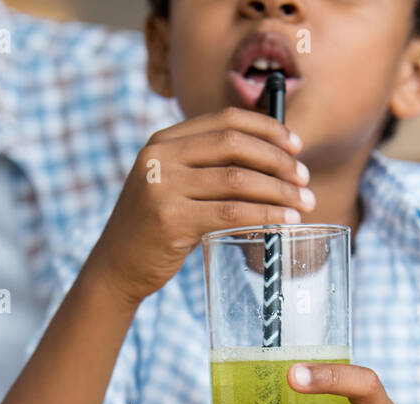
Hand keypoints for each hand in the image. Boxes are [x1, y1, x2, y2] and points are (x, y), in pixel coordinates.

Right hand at [89, 107, 313, 305]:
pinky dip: (265, 215)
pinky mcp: (170, 220)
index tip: (296, 146)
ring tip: (304, 203)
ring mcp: (162, 187)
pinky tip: (284, 221)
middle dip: (279, 160)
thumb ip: (206, 167)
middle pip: (235, 144)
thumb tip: (272, 158)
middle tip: (304, 179)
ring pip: (238, 179)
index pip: (225, 119)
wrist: (115, 267)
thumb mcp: (172, 184)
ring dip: (279, 191)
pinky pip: (231, 213)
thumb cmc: (154, 228)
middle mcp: (160, 157)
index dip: (267, 128)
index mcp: (163, 140)